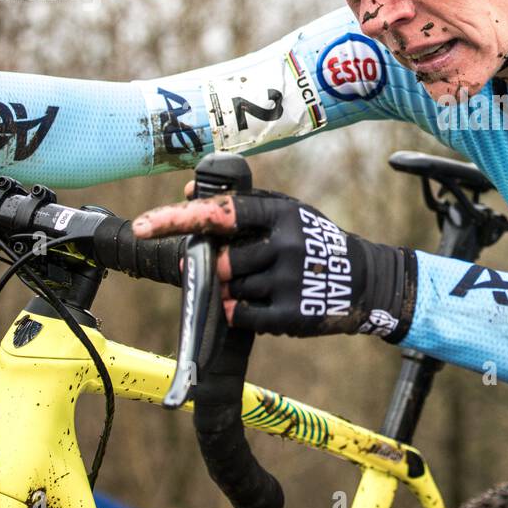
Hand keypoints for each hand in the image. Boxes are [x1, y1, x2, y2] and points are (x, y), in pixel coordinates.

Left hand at [131, 189, 414, 339]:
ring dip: (233, 289)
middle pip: (222, 261)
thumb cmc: (315, 241)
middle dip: (219, 267)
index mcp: (282, 213)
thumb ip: (242, 204)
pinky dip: (239, 311)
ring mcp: (290, 281)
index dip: (179, 219)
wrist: (365, 280)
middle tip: (232, 267)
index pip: (220, 213)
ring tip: (261, 284)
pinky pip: (240, 315)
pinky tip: (261, 303)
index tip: (143, 226)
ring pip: (230, 289)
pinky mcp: (292, 314)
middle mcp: (286, 245)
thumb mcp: (287, 212)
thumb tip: (186, 192)